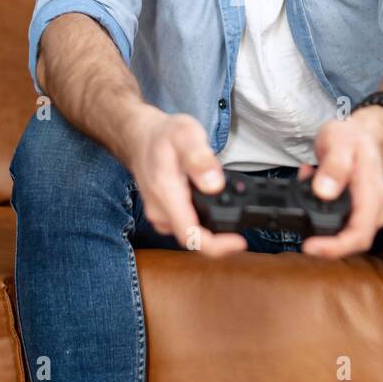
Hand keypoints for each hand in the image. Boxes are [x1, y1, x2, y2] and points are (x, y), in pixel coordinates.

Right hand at [122, 107, 247, 256]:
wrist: (140, 137)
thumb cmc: (163, 135)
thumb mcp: (186, 135)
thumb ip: (199, 158)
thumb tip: (214, 185)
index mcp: (166, 194)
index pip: (190, 235)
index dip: (217, 246)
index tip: (239, 241)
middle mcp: (159, 211)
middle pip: (194, 239)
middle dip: (221, 236)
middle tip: (242, 219)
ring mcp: (160, 215)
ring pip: (191, 233)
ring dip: (212, 229)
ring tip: (231, 209)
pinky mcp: (163, 214)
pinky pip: (186, 226)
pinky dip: (203, 221)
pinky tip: (212, 207)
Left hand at [299, 107, 382, 257]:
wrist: (364, 135)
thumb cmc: (353, 137)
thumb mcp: (339, 142)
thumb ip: (334, 166)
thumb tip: (323, 193)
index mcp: (372, 194)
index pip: (360, 233)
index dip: (335, 247)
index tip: (310, 247)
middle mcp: (373, 208)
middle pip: (354, 241)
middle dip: (327, 246)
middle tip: (302, 240)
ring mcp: (365, 211)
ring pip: (345, 234)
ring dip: (320, 225)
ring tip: (302, 195)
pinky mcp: (355, 211)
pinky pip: (338, 222)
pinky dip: (318, 213)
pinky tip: (307, 190)